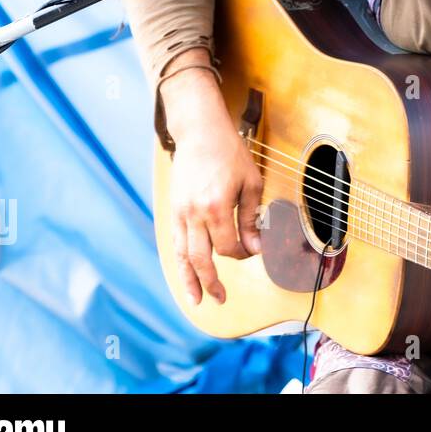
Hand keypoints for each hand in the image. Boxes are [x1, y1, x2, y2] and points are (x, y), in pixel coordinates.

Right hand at [169, 111, 264, 305]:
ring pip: (182, 255)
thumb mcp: (251, 182)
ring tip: (196, 300)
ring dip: (189, 280)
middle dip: (211, 281)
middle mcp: (194, 214)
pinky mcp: (173, 208)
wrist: (200, 131)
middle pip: (201, 258)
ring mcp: (180, 212)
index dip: (242, 253)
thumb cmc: (230, 153)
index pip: (229, 246)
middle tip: (221, 298)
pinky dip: (180, 261)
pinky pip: (175, 241)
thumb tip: (256, 247)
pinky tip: (186, 273)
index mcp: (217, 207)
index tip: (252, 249)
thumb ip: (251, 218)